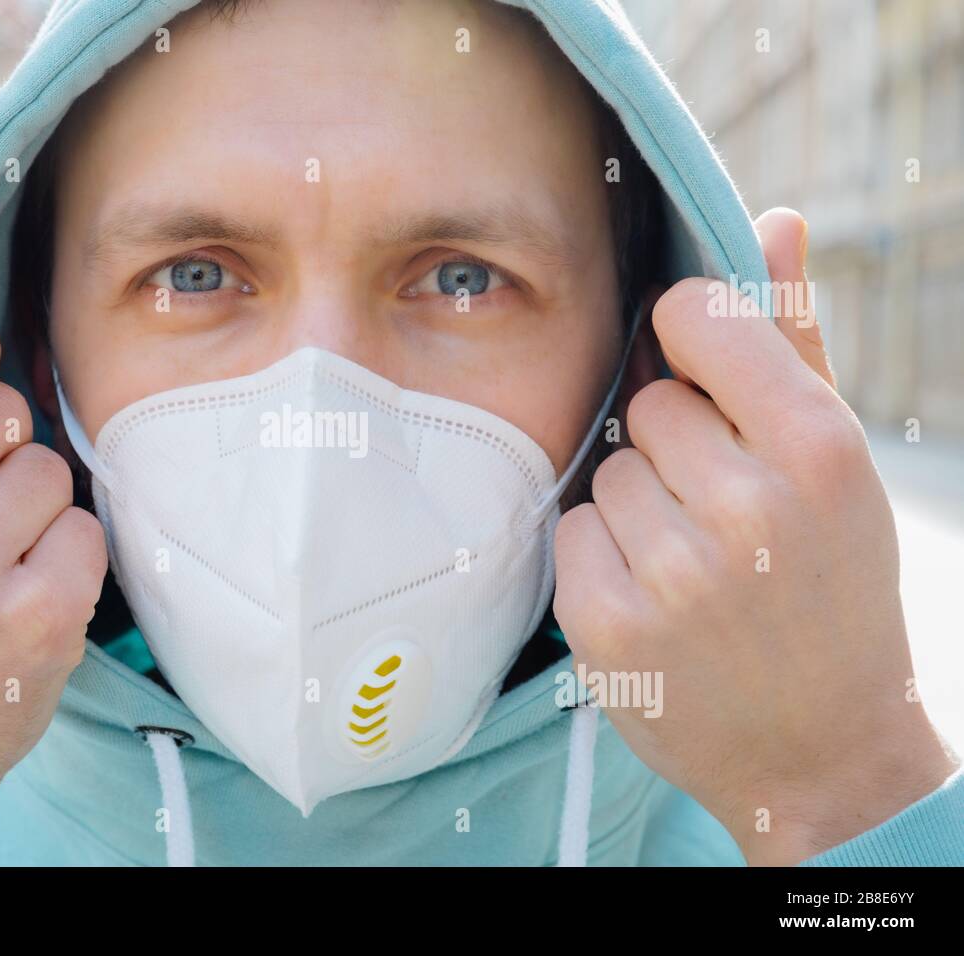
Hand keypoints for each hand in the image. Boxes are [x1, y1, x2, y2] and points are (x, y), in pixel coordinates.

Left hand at [554, 208, 958, 865]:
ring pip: (607, 471)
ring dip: (638, 508)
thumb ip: (796, 339)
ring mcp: (674, 573)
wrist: (822, 750)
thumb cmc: (832, 588)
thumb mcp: (838, 466)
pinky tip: (655, 599)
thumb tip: (772, 220)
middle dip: (675, 448)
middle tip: (723, 513)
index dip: (688, 336)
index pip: (698, 317)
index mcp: (818, 449)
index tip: (700, 372)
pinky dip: (602, 559)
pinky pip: (573, 533)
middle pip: (647, 404)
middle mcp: (748, 507)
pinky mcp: (609, 624)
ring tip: (695, 564)